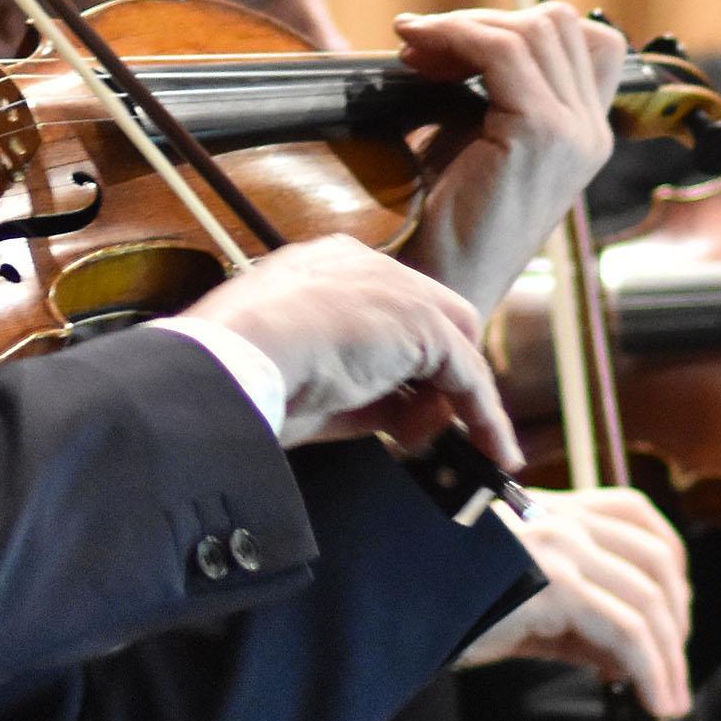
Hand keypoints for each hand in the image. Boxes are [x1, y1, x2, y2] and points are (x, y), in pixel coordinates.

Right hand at [165, 234, 520, 463]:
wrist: (233, 357)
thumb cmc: (241, 372)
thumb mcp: (305, 382)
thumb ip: (358, 394)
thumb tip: (401, 420)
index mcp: (322, 272)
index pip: (382, 314)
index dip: (396, 364)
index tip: (398, 407)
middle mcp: (365, 269)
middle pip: (430, 321)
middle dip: (436, 379)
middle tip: (429, 430)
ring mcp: (396, 290)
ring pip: (453, 348)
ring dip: (457, 403)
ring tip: (447, 450)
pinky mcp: (423, 324)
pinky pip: (468, 375)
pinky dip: (483, 415)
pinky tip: (488, 450)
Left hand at [391, 2, 626, 305]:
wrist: (430, 290)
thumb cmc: (438, 224)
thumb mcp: (471, 143)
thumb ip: (485, 93)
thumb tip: (455, 35)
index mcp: (583, 136)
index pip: (580, 41)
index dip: (516, 27)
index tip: (449, 46)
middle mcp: (590, 133)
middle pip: (560, 24)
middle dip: (485, 21)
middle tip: (421, 44)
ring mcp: (573, 134)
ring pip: (536, 28)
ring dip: (464, 25)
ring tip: (413, 47)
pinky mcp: (541, 135)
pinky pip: (503, 50)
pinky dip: (455, 36)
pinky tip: (415, 50)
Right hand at [458, 488, 690, 715]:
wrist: (384, 592)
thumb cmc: (436, 600)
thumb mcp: (512, 599)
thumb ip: (568, 616)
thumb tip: (621, 659)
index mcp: (547, 508)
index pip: (633, 514)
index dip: (669, 564)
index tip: (669, 616)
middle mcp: (559, 518)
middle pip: (656, 558)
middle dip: (677, 621)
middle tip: (673, 671)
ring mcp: (560, 547)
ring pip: (650, 600)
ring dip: (671, 659)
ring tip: (670, 701)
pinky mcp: (555, 585)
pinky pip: (627, 632)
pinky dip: (654, 672)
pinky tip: (654, 702)